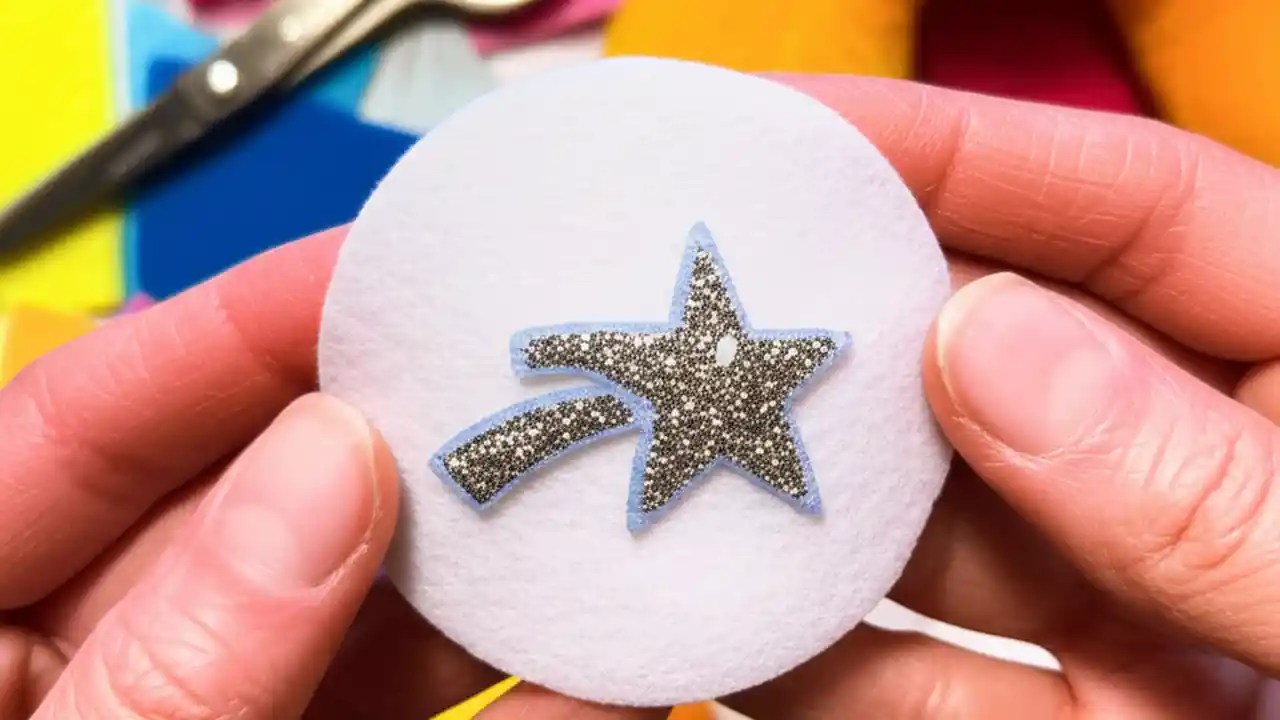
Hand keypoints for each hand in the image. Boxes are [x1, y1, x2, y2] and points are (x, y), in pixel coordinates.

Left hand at [0, 229, 662, 718]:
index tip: (367, 267)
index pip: (90, 424)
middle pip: (260, 506)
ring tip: (594, 506)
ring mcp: (235, 712)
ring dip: (489, 578)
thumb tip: (326, 466)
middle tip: (513, 370)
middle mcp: (108, 654)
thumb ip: (182, 650)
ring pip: (368, 617)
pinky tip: (609, 674)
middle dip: (395, 443)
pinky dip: (529, 709)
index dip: (228, 330)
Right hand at [723, 76, 1279, 717]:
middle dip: (827, 331)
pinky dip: (781, 668)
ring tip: (634, 469)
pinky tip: (682, 636)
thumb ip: (1225, 498)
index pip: (1136, 220)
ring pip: (914, 537)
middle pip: (985, 368)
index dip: (964, 155)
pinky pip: (888, 688)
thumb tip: (987, 341)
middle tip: (671, 296)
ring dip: (777, 510)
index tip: (794, 132)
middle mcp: (1200, 494)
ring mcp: (1114, 623)